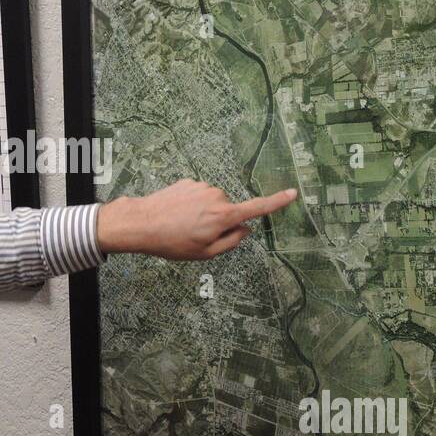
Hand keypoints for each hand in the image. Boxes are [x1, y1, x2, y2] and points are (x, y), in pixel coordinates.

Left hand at [96, 179, 297, 259]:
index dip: (277, 202)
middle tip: (196, 235)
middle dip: (219, 222)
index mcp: (224, 216)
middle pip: (229, 211)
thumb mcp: (205, 253)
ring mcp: (202, 187)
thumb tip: (245, 230)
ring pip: (213, 203)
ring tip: (182, 224)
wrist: (142, 223)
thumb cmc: (172, 242)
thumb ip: (230, 242)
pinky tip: (176, 213)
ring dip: (203, 213)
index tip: (293, 193)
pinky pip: (198, 195)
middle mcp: (217, 196)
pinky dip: (192, 204)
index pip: (258, 208)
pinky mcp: (188, 181)